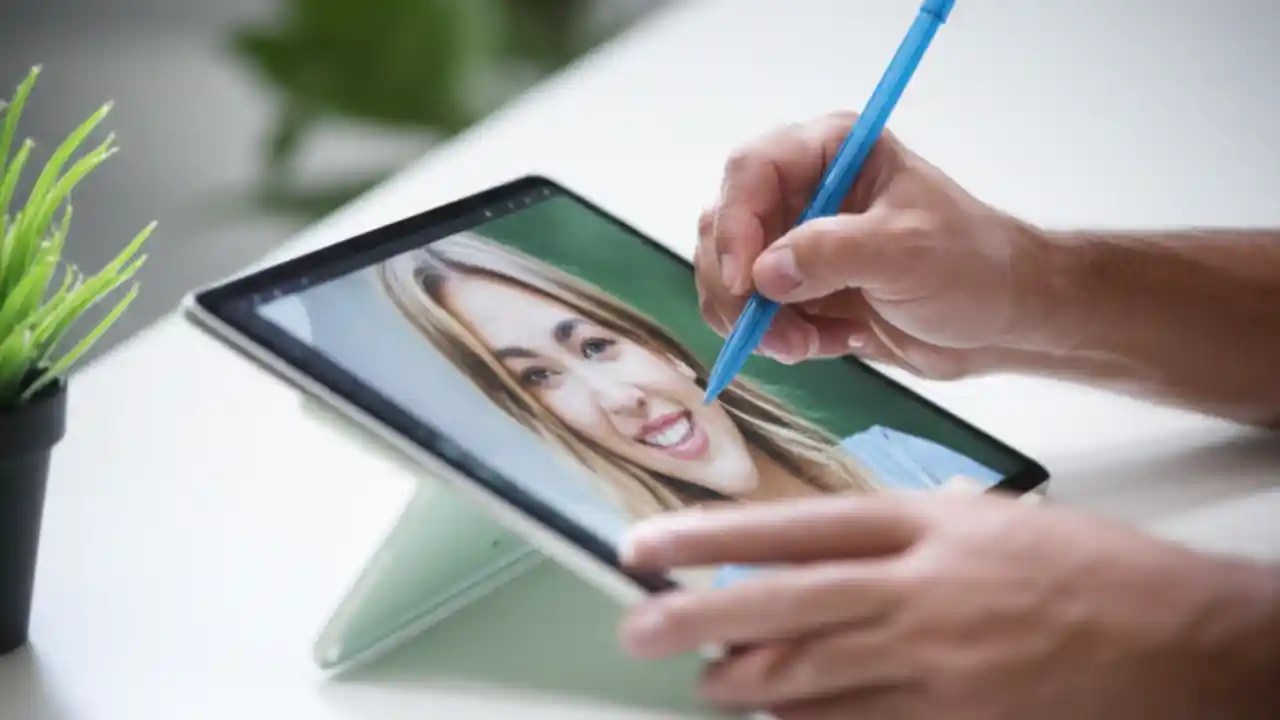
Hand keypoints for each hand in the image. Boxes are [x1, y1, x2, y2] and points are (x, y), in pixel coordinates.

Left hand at [619, 495, 1279, 718]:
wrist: (1182, 642)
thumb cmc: (1090, 572)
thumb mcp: (987, 521)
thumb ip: (902, 536)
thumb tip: (821, 556)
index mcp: (924, 528)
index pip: (792, 528)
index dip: (709, 541)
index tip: (650, 548)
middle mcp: (917, 594)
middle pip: (779, 605)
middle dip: (694, 619)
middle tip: (638, 626)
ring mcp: (932, 668)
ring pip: (804, 676)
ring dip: (744, 679)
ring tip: (709, 677)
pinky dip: (806, 719)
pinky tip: (781, 712)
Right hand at [695, 113, 1054, 377]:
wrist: (1001, 321)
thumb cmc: (970, 267)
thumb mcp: (905, 251)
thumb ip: (830, 254)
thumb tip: (762, 276)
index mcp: (830, 151)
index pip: (751, 171)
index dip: (735, 225)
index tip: (745, 283)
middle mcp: (802, 189)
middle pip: (724, 225)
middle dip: (736, 286)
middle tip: (767, 332)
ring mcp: (796, 240)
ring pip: (729, 274)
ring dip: (752, 320)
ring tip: (801, 345)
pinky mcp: (799, 288)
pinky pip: (753, 312)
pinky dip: (774, 336)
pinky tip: (824, 343)